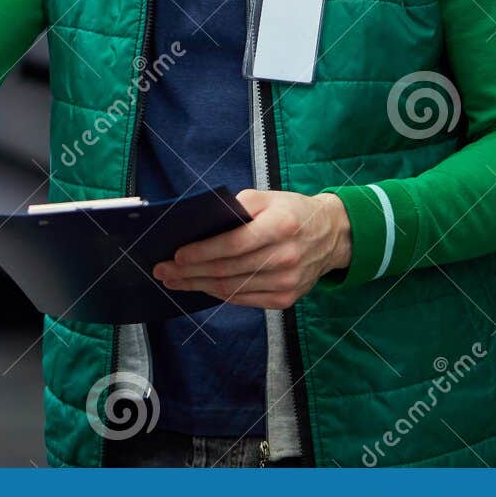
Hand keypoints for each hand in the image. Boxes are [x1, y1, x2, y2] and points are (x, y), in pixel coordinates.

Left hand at [152, 189, 350, 308]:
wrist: (332, 235)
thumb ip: (235, 207)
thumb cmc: (292, 212)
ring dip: (198, 286)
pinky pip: (244, 299)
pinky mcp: (287, 299)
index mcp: (281, 227)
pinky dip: (218, 294)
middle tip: (163, 271)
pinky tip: (201, 287)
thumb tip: (200, 226)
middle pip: (228, 270)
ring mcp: (287, 282)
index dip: (202, 252)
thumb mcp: (267, 197)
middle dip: (189, 272)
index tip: (176, 254)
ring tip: (174, 281)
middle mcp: (286, 257)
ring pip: (232, 289)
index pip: (233, 244)